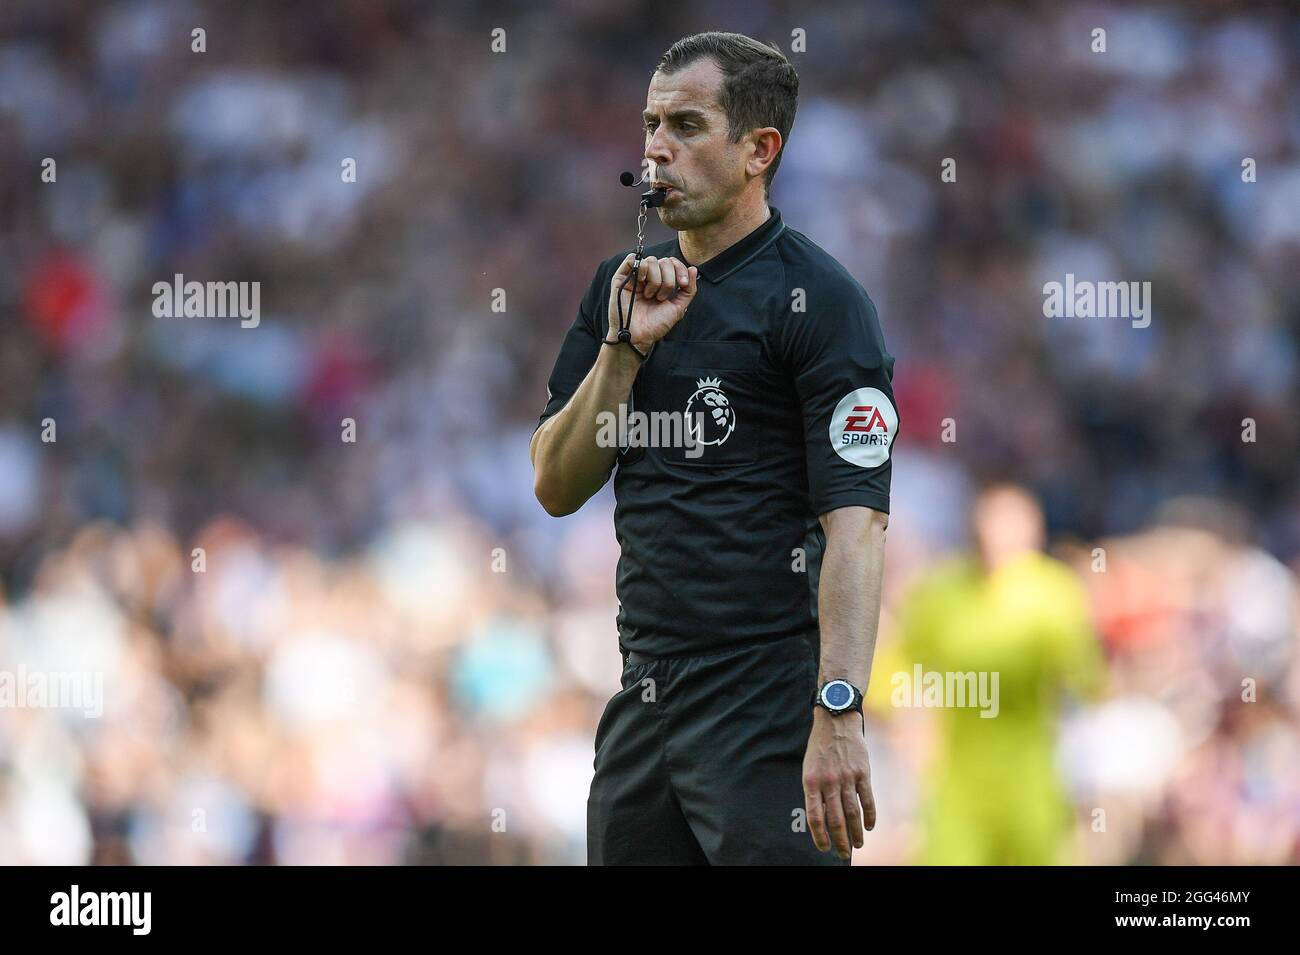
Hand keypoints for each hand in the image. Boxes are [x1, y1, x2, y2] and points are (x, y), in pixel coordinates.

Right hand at [607, 255, 697, 351]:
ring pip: (651, 260)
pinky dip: (641, 267)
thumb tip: (693, 269)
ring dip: (655, 279)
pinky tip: (641, 282)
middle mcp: (648, 278)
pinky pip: (632, 260)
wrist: (638, 336)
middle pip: (664, 261)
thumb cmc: (655, 325)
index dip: (680, 270)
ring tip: (649, 296)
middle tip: (661, 297)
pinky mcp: (621, 278)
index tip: (683, 284)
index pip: (673, 263)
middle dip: (668, 279)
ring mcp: (635, 277)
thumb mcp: (678, 308)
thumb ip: (689, 289)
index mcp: (661, 282)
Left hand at [802, 710, 875, 859]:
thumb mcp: (809, 768)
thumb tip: (820, 819)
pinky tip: (869, 826)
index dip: (819, 836)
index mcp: (811, 782)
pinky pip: (867, 799)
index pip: (815, 817)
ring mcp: (847, 777)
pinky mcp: (863, 772)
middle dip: (840, 840)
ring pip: (852, 813)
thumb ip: (814, 792)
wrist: (836, 721)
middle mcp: (829, 782)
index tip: (824, 848)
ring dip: (856, 832)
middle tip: (843, 853)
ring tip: (857, 844)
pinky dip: (869, 815)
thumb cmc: (820, 747)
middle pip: (835, 819)